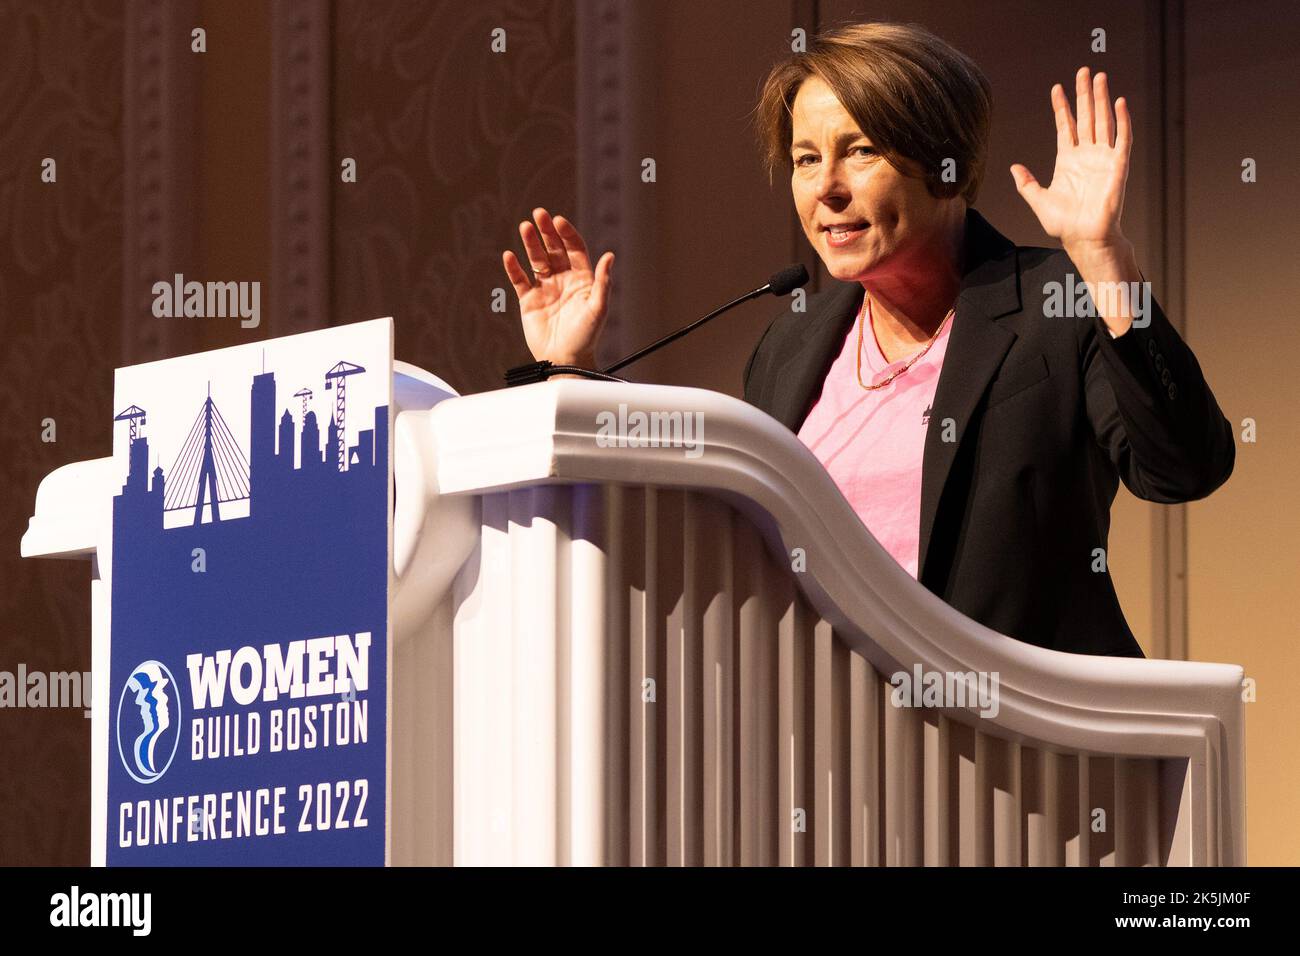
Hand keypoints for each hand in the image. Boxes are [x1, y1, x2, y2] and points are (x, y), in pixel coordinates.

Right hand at [502, 207, 613, 367]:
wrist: (565, 360)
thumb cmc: (586, 337)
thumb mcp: (598, 309)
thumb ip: (603, 282)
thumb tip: (610, 256)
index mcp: (581, 279)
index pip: (574, 249)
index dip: (567, 234)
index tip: (558, 221)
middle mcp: (563, 280)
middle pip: (554, 249)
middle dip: (546, 231)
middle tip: (539, 214)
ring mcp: (545, 288)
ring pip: (536, 260)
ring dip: (530, 243)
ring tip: (524, 227)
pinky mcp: (529, 300)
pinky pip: (520, 280)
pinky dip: (513, 268)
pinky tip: (509, 256)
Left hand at [1010, 67, 1131, 257]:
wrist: (1084, 238)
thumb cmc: (1064, 224)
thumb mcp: (1039, 201)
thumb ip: (1026, 183)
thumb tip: (1014, 167)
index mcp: (1067, 160)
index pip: (1066, 126)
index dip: (1062, 107)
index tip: (1057, 88)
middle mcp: (1086, 155)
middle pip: (1086, 116)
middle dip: (1084, 94)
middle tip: (1083, 70)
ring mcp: (1103, 158)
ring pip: (1103, 121)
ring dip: (1102, 99)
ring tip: (1100, 77)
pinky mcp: (1118, 165)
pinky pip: (1122, 138)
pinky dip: (1122, 120)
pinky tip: (1119, 102)